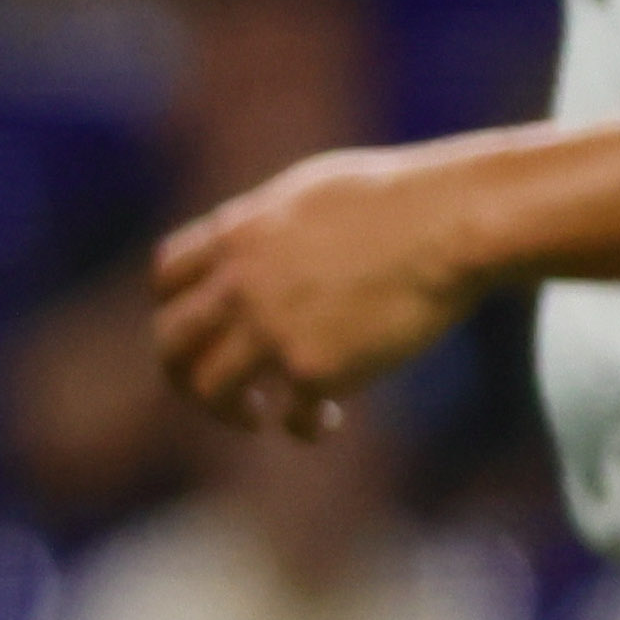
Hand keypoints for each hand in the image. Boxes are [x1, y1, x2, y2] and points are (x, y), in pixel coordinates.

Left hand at [151, 143, 486, 437]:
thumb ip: (267, 224)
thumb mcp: (311, 193)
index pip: (167, 278)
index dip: (177, 308)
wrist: (451, 223)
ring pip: (209, 389)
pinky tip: (325, 420)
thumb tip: (247, 238)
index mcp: (237, 235)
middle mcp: (240, 283)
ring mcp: (271, 328)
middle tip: (214, 390)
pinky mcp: (314, 367)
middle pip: (170, 341)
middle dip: (183, 372)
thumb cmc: (402, 199)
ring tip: (257, 416)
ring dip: (228, 410)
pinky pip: (290, 416)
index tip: (204, 330)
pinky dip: (303, 426)